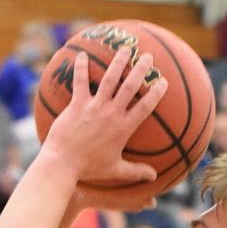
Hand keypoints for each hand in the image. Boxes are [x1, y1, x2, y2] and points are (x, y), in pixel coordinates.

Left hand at [39, 46, 163, 203]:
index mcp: (123, 128)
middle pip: (130, 86)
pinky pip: (81, 82)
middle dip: (141, 69)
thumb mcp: (115, 170)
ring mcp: (94, 107)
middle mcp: (111, 114)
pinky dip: (81, 68)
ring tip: (126, 50)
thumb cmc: (89, 169)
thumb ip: (135, 172)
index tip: (163, 81)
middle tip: (149, 57)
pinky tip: (83, 55)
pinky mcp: (77, 104)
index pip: (145, 107)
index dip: (155, 93)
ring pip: (109, 79)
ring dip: (119, 62)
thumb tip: (153, 177)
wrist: (63, 165)